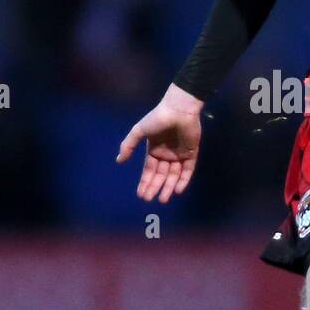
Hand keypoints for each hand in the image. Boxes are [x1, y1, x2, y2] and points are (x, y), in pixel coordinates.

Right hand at [116, 83, 202, 202]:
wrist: (178, 109)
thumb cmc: (157, 119)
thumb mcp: (138, 131)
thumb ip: (128, 145)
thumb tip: (118, 161)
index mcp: (154, 150)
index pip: (149, 170)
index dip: (145, 182)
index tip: (141, 195)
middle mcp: (166, 154)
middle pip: (161, 175)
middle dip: (155, 187)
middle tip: (150, 200)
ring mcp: (179, 154)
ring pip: (174, 175)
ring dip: (169, 187)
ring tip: (163, 199)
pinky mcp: (191, 153)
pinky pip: (187, 170)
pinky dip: (183, 180)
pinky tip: (178, 190)